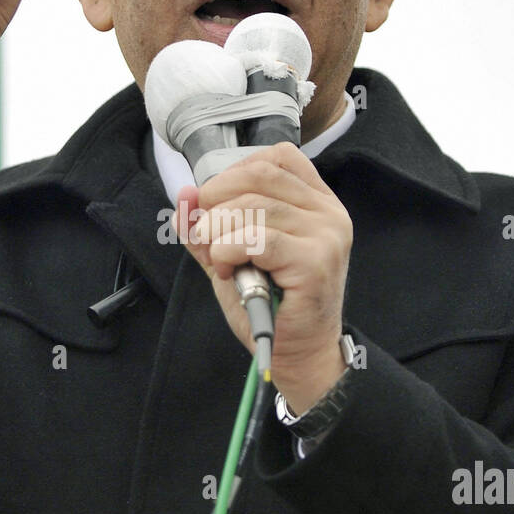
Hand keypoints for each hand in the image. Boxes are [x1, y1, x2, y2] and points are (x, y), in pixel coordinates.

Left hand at [175, 143, 352, 414]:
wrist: (298, 355)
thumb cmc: (270, 306)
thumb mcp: (232, 256)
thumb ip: (209, 225)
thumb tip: (185, 196)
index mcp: (316, 202)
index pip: (276, 157)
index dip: (233, 173)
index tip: (213, 203)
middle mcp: (328, 212)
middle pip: (259, 175)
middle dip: (216, 201)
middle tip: (205, 235)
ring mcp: (326, 235)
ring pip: (253, 206)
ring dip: (218, 233)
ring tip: (220, 261)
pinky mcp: (316, 261)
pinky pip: (259, 239)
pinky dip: (229, 250)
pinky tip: (228, 269)